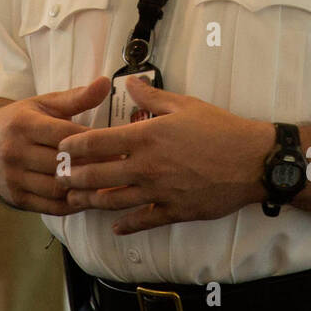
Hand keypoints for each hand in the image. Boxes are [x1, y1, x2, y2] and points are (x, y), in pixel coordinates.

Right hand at [0, 77, 110, 214]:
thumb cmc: (19, 121)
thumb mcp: (43, 104)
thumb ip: (76, 97)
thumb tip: (104, 83)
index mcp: (23, 124)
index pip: (65, 135)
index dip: (92, 142)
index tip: (119, 145)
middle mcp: (15, 151)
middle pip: (62, 163)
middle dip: (93, 166)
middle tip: (121, 168)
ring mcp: (13, 177)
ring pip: (57, 188)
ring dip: (85, 188)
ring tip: (110, 185)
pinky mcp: (15, 198)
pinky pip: (50, 206)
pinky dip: (72, 205)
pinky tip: (90, 198)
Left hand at [58, 76, 274, 233]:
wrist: (253, 161)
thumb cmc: (220, 128)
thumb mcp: (184, 104)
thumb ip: (151, 94)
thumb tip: (129, 82)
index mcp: (147, 136)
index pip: (98, 142)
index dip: (75, 146)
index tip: (61, 148)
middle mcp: (147, 166)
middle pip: (98, 174)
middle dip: (73, 177)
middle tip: (58, 177)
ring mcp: (159, 191)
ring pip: (114, 201)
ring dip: (90, 201)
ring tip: (74, 201)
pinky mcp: (174, 211)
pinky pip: (143, 221)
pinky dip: (126, 225)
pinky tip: (115, 227)